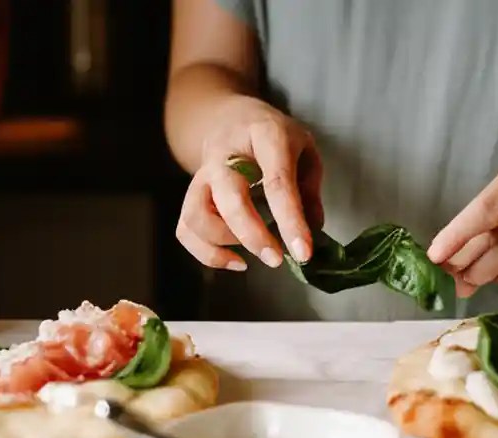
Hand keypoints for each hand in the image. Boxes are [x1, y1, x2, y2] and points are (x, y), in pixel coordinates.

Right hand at [176, 96, 322, 269]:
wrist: (228, 117)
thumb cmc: (270, 136)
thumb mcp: (302, 147)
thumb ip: (309, 187)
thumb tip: (311, 229)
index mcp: (264, 136)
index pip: (277, 182)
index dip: (290, 221)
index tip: (303, 252)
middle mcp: (226, 155)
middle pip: (230, 199)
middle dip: (253, 236)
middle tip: (276, 259)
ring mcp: (203, 174)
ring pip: (197, 215)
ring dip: (223, 244)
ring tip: (250, 254)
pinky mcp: (190, 194)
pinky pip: (186, 229)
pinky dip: (206, 253)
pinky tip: (234, 260)